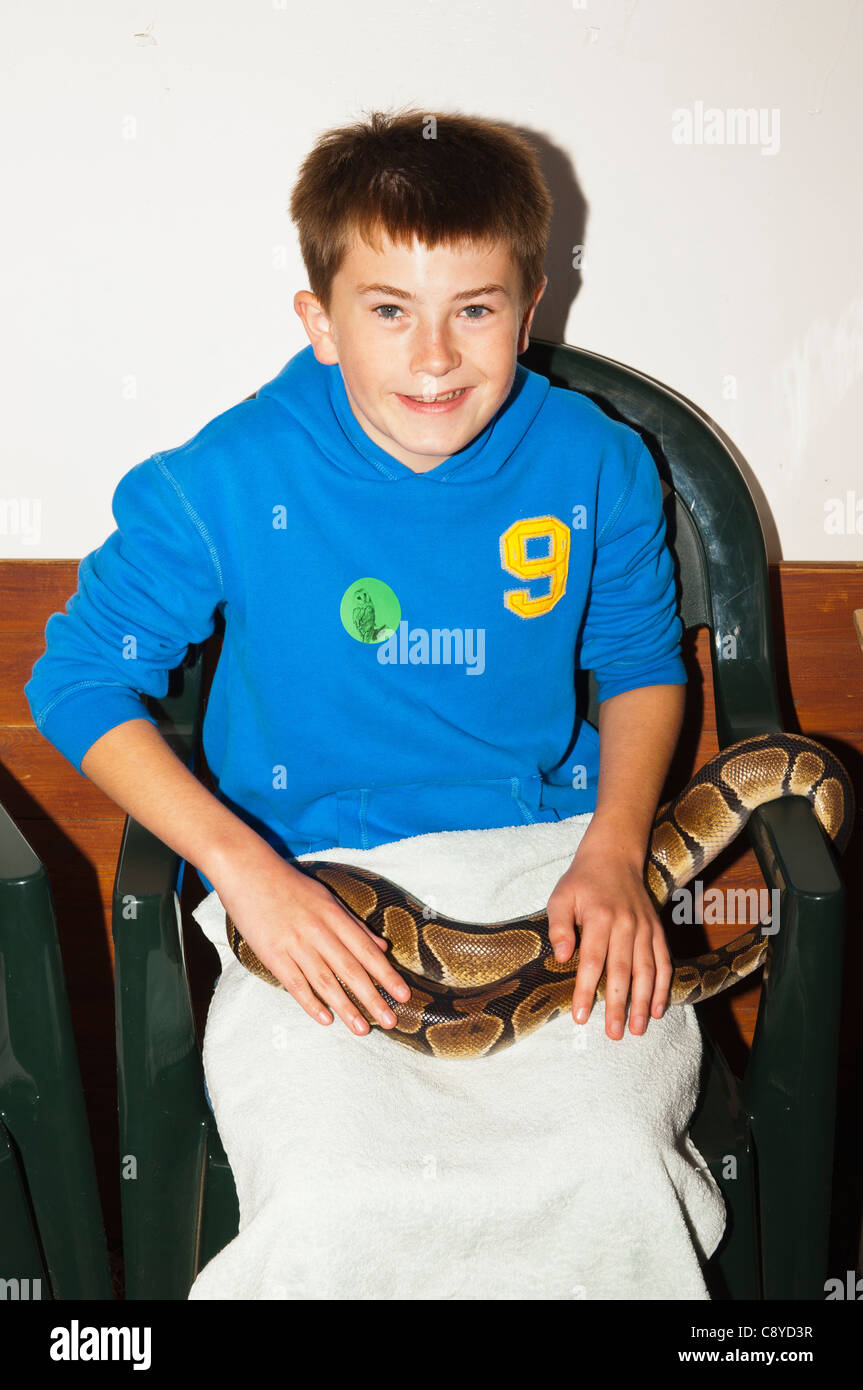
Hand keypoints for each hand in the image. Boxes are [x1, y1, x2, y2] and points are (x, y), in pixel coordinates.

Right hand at [212, 845, 411, 1037]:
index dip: (386, 975)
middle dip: (373, 998)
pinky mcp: (272, 955)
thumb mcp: (328, 898)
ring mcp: (295, 944)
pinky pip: (295, 984)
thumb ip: (355, 924)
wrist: (249, 872)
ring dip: (346, 1007)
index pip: (367, 951)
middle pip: (350, 970)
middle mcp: (318, 931)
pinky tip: (325, 1019)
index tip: (404, 995)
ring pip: (325, 982)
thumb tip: (382, 946)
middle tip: (391, 1022)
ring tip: (362, 1030)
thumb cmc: (291, 886)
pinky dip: (310, 1003)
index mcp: (335, 916)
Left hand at [545, 832, 671, 1040]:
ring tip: (637, 1029)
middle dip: (619, 1005)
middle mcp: (626, 923)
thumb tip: (561, 958)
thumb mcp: (560, 897)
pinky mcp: (657, 929)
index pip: (592, 960)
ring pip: (647, 970)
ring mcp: (645, 927)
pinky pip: (664, 961)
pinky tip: (657, 1009)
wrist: (614, 856)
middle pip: (623, 971)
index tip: (581, 1017)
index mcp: (600, 916)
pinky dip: (663, 986)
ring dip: (643, 1002)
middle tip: (614, 1034)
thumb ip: (559, 927)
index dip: (587, 990)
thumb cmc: (581, 881)